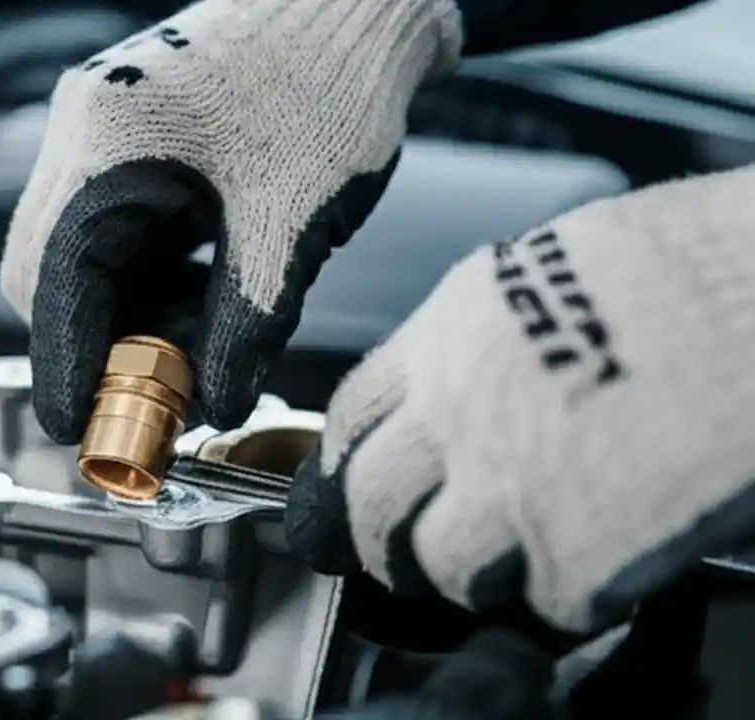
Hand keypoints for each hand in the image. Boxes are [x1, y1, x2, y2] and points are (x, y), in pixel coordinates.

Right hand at [1, 0, 462, 442]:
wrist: (360, 7)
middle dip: (95, 339)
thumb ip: (243, 326)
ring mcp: (104, 126)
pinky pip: (113, 225)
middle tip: (159, 387)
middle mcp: (86, 128)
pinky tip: (203, 292)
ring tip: (200, 337)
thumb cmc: (331, 84)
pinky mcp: (132, 133)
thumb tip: (214, 402)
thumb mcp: (289, 226)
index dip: (63, 364)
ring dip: (125, 309)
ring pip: (78, 253)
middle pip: (47, 270)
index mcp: (107, 142)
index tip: (78, 429)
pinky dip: (147, 275)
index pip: (54, 281)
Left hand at [286, 166, 754, 631]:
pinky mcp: (581, 550)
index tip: (351, 489)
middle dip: (382, 543)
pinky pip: (550, 604)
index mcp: (447, 337)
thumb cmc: (689, 264)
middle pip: (371, 506)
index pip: (350, 419)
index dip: (347, 465)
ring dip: (470, 579)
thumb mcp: (544, 270)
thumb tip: (454, 387)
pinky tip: (605, 567)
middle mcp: (459, 413)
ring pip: (443, 567)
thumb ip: (480, 343)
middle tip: (405, 560)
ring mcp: (511, 486)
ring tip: (508, 568)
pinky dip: (575, 599)